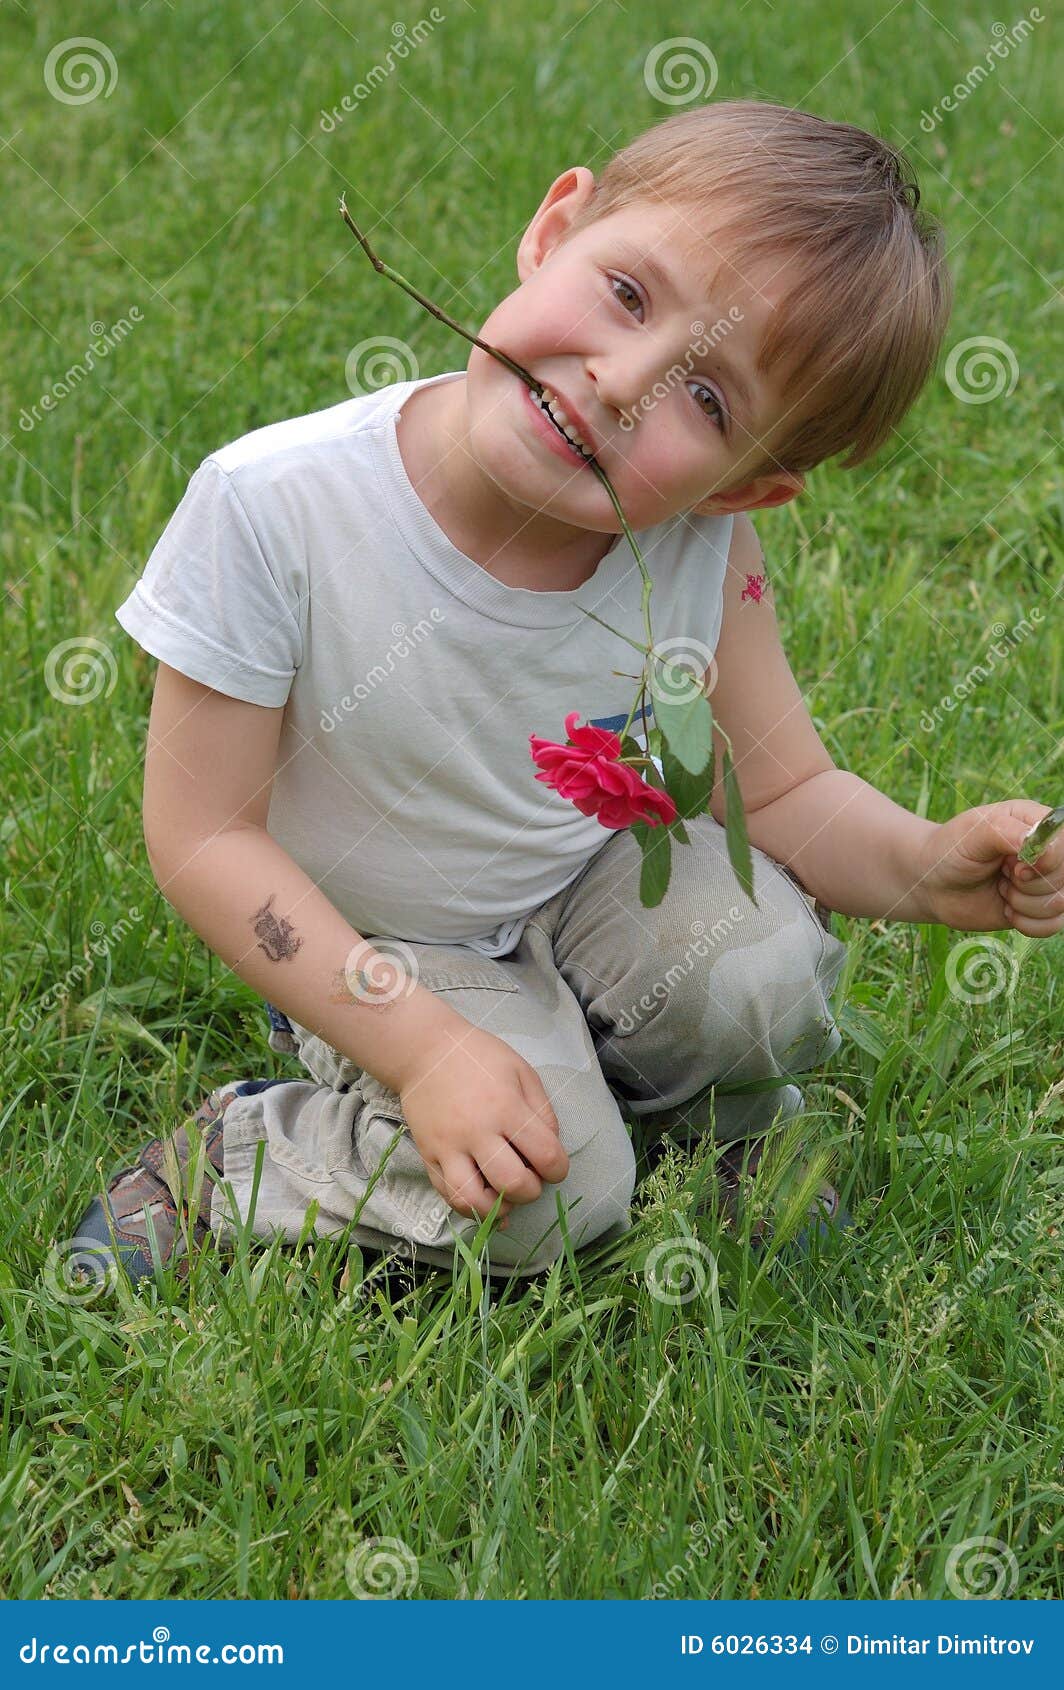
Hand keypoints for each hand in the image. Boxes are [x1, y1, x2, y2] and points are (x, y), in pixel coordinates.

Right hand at [396, 1021, 568, 1224]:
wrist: (424, 1051)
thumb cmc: (478, 1057)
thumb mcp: (522, 1071)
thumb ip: (543, 1111)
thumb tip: (551, 1149)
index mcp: (506, 1107)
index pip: (545, 1156)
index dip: (559, 1170)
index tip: (554, 1167)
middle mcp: (476, 1132)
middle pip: (512, 1184)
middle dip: (531, 1192)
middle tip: (530, 1178)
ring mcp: (447, 1147)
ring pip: (472, 1200)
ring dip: (497, 1208)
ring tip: (505, 1197)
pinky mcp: (427, 1156)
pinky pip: (447, 1194)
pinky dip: (468, 1206)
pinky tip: (482, 1200)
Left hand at [919, 801, 1063, 935]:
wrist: (933, 884)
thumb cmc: (952, 850)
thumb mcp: (973, 834)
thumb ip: (1006, 832)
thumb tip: (1040, 846)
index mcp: (1037, 823)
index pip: (1063, 842)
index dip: (1045, 860)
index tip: (1012, 864)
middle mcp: (1047, 852)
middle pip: (1063, 876)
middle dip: (1027, 884)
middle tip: (1000, 873)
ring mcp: (1045, 881)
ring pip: (1060, 903)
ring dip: (1024, 903)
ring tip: (1000, 888)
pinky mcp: (1039, 909)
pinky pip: (1053, 925)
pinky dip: (1027, 923)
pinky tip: (1006, 910)